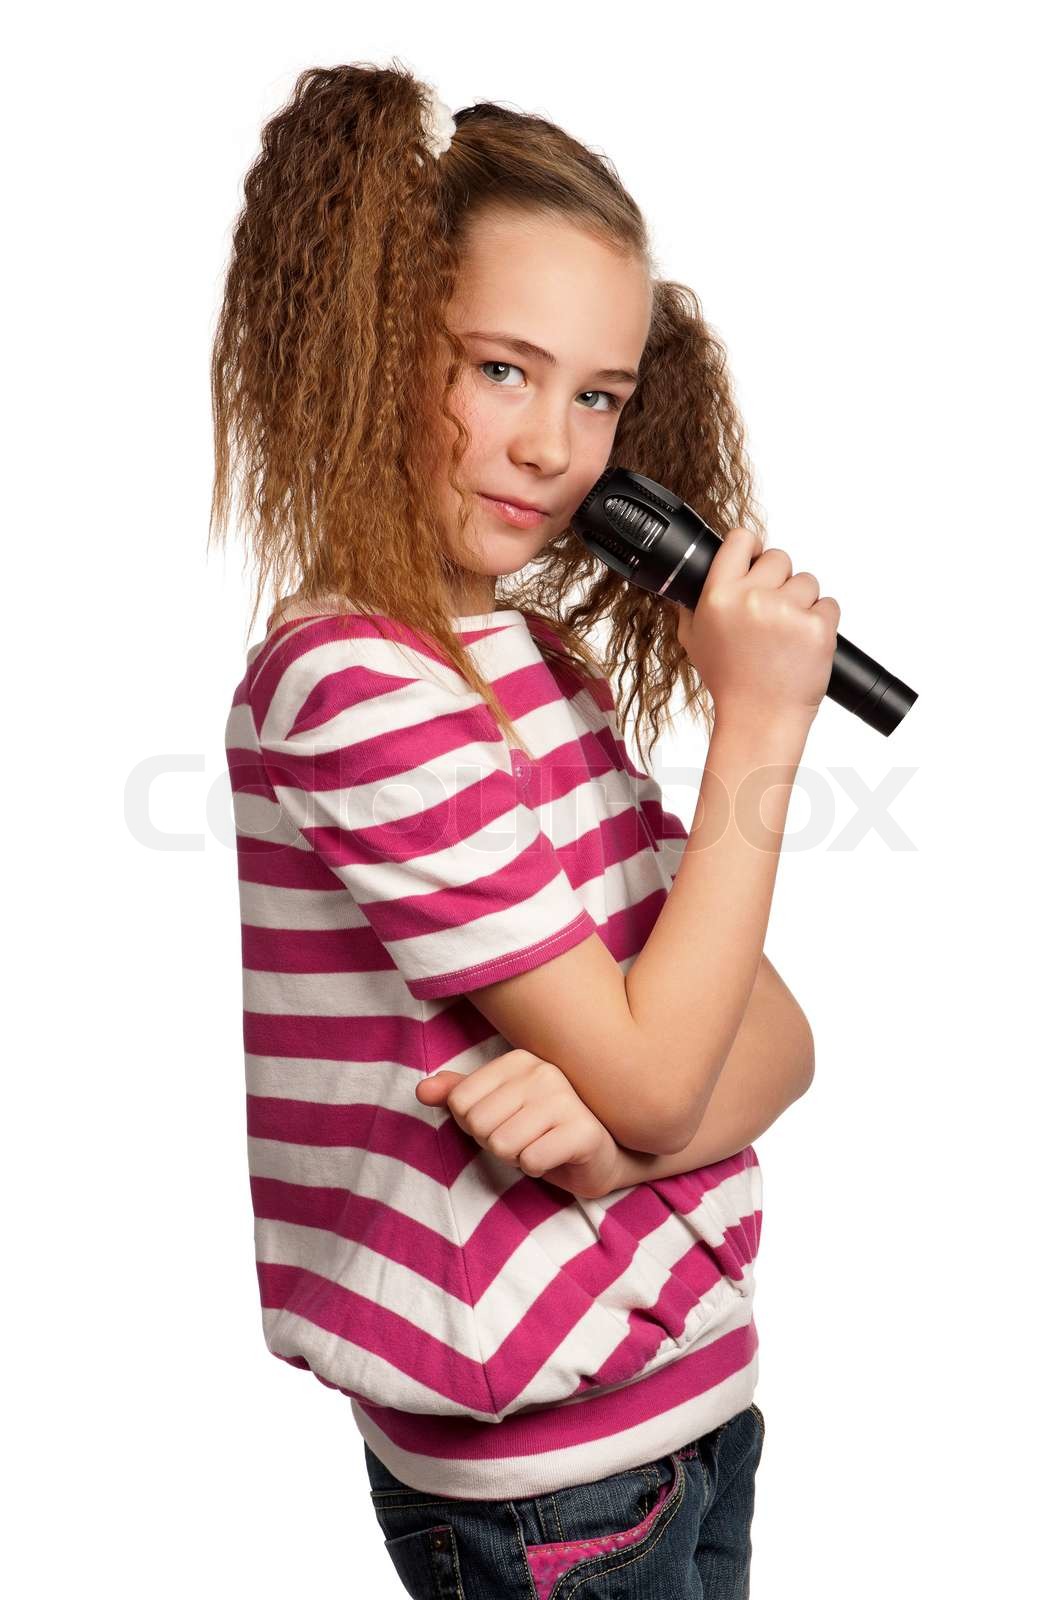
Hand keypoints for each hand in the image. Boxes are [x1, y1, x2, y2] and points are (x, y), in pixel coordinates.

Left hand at [415, 1049, 621, 1199]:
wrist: (598, 1156)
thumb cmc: (540, 1130)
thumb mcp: (494, 1110)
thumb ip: (457, 1095)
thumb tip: (421, 1090)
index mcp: (518, 1060)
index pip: (460, 1102)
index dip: (474, 1125)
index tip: (505, 1123)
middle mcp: (543, 1071)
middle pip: (479, 1124)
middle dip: (495, 1144)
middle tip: (524, 1140)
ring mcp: (566, 1099)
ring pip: (503, 1145)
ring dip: (516, 1158)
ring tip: (539, 1147)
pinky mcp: (583, 1131)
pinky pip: (531, 1161)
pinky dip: (537, 1169)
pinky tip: (555, 1158)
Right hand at [674, 525, 841, 722]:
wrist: (760, 718)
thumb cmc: (730, 682)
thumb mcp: (694, 642)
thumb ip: (691, 607)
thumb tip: (688, 582)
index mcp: (719, 596)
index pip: (741, 540)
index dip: (752, 548)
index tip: (756, 560)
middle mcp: (751, 598)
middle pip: (779, 558)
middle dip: (779, 581)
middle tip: (772, 613)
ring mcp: (787, 611)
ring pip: (807, 581)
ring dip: (802, 601)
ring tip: (787, 634)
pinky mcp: (818, 626)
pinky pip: (829, 604)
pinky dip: (821, 621)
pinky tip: (803, 643)